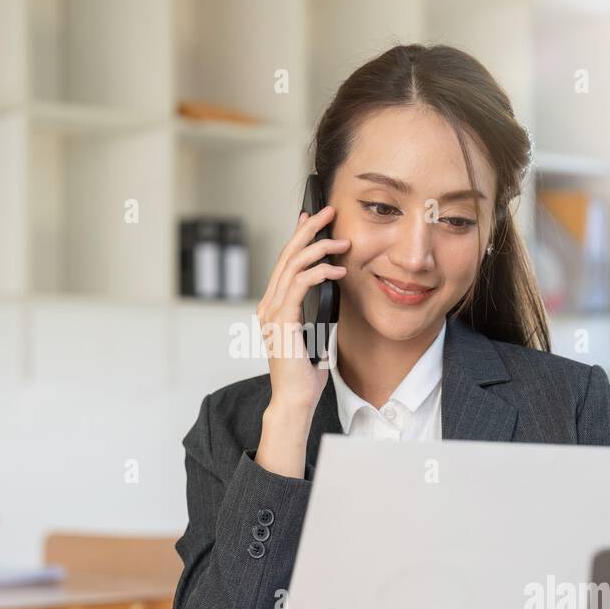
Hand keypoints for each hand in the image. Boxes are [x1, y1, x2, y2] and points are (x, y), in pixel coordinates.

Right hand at [253, 205, 348, 478]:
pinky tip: (336, 270)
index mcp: (273, 306)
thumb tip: (331, 292)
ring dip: (319, 248)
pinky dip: (319, 272)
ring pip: (293, 265)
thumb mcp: (312, 333)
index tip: (314, 219)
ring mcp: (272, 312)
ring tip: (341, 242)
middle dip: (307, 229)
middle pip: (286, 255)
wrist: (295, 398)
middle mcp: (268, 304)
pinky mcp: (282, 320)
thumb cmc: (304, 371)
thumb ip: (314, 312)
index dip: (299, 237)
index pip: (285, 262)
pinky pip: (299, 285)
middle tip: (327, 211)